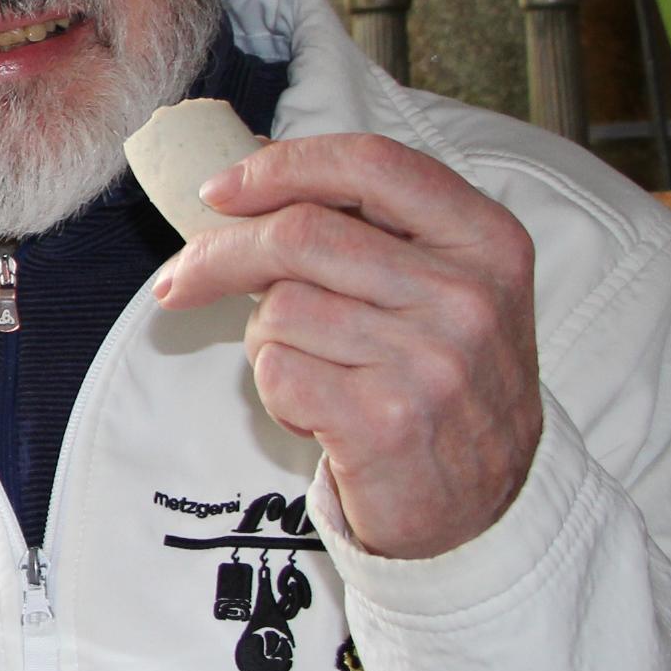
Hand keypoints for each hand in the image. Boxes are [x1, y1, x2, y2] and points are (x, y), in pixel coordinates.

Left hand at [150, 133, 541, 560]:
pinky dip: (274, 393)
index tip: (220, 191)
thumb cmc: (444, 385)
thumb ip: (370, 229)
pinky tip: (318, 414)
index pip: (370, 163)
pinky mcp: (383, 421)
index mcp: (487, 241)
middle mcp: (467, 295)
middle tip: (184, 278)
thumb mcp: (443, 290)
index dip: (281, 167)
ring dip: (268, 341)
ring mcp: (430, 359)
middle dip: (221, 253)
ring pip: (280, 307)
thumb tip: (248, 173)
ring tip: (313, 373)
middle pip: (301, 232)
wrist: (482, 507)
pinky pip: (276, 372)